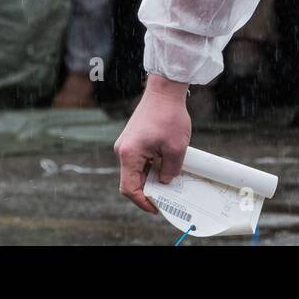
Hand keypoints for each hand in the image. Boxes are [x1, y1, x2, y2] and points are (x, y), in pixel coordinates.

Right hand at [114, 74, 192, 214]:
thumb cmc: (169, 116)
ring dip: (150, 177)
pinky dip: (150, 166)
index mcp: (129, 154)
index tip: (156, 208)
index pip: (129, 188)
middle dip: (148, 190)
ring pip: (135, 170)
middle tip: (165, 197)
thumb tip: (165, 182)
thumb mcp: (176, 149)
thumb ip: (170, 171)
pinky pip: (138, 160)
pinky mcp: (132, 139)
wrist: (165, 90)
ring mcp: (126, 144)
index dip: (142, 201)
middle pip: (131, 180)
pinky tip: (165, 166)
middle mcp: (122, 150)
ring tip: (168, 180)